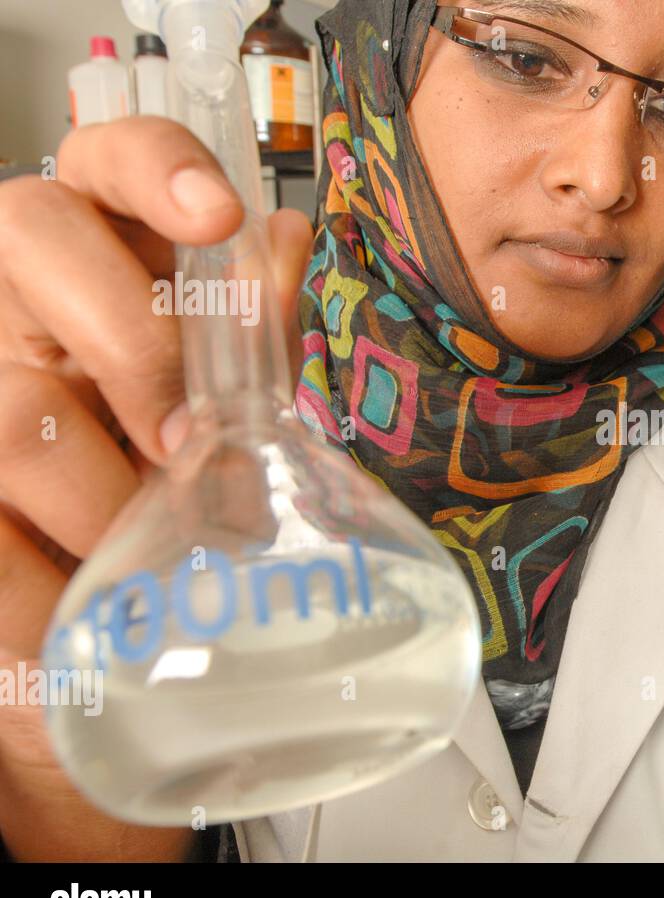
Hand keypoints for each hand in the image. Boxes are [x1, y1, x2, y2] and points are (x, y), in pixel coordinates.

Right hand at [0, 117, 312, 859]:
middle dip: (136, 348)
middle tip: (188, 449)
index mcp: (98, 257)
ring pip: (18, 408)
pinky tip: (74, 616)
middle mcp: (12, 299)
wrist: (91, 622)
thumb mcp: (224, 418)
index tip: (220, 216)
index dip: (156, 166)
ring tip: (163, 558)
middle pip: (35, 239)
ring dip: (109, 499)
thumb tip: (287, 244)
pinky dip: (36, 591)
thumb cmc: (168, 492)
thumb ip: (253, 334)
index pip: (108, 160)